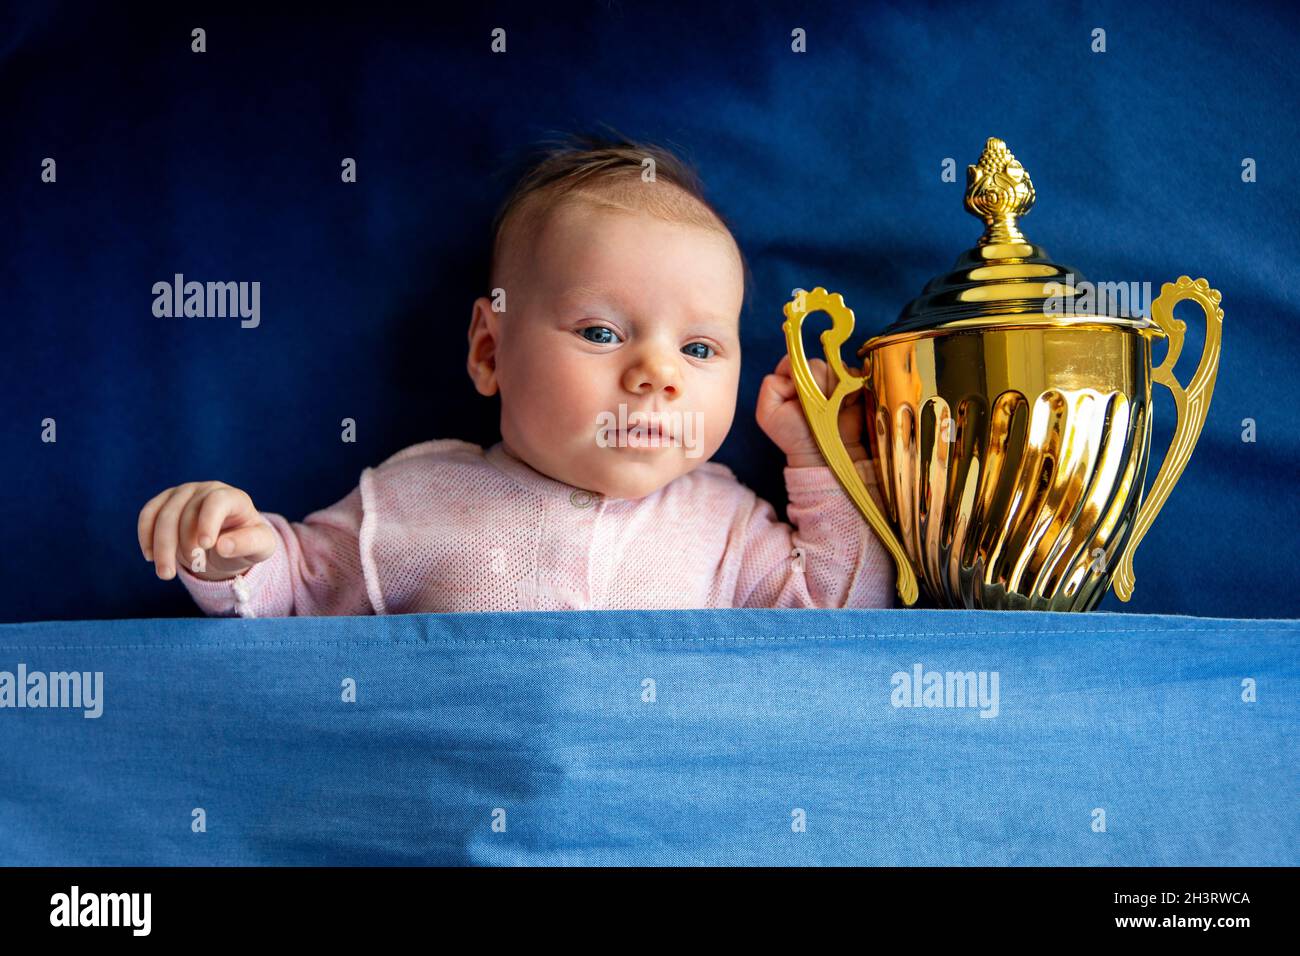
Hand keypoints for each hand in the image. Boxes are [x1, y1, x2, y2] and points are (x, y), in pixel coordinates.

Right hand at [137, 481, 277, 580]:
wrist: (228, 541)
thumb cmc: (246, 542)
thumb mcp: (260, 547)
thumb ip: (248, 544)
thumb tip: (224, 546)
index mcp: (234, 498)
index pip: (217, 501)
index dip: (208, 521)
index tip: (205, 546)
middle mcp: (207, 490)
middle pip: (185, 512)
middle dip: (182, 544)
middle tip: (190, 569)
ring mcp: (184, 493)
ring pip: (163, 515)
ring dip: (161, 546)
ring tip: (166, 573)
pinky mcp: (165, 502)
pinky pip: (148, 514)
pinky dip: (146, 536)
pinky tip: (151, 557)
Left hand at [757, 354, 868, 466]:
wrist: (822, 453)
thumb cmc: (794, 435)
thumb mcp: (767, 414)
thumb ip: (770, 387)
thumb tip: (792, 375)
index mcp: (789, 381)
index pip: (793, 361)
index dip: (796, 373)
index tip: (797, 392)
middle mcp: (811, 378)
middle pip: (815, 364)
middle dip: (815, 384)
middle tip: (815, 407)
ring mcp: (832, 380)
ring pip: (834, 368)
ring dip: (833, 389)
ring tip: (829, 409)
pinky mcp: (852, 385)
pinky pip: (853, 374)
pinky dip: (850, 389)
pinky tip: (843, 406)